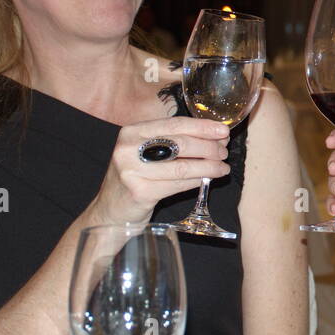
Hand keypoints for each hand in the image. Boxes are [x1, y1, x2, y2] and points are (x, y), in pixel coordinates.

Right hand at [87, 117, 231, 224]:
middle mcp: (129, 148)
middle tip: (224, 152)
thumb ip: (172, 141)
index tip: (223, 130)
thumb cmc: (135, 177)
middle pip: (181, 143)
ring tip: (222, 167)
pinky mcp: (140, 192)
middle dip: (209, 147)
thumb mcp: (145, 152)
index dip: (203, 127)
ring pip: (182, 166)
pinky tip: (207, 179)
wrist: (110, 210)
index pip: (175, 124)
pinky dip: (197, 181)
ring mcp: (132, 171)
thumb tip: (213, 137)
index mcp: (132, 132)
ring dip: (208, 166)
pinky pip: (178, 184)